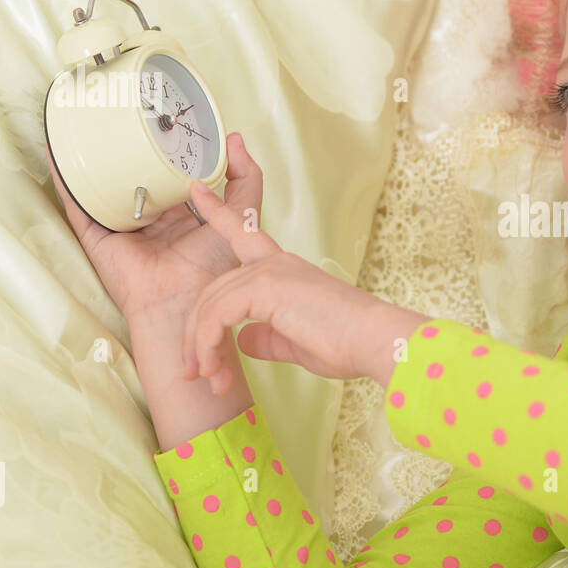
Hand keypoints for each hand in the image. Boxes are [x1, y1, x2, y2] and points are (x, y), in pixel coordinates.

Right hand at [47, 131, 262, 321]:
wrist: (181, 299)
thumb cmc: (214, 266)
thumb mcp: (242, 216)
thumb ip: (246, 180)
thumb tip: (236, 139)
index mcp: (182, 210)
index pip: (171, 170)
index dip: (169, 145)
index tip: (166, 115)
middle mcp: (150, 215)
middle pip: (135, 172)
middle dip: (130, 144)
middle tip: (125, 108)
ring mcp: (121, 223)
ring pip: (103, 182)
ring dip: (91, 156)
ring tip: (85, 120)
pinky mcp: (96, 234)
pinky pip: (76, 201)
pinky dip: (65, 177)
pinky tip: (57, 150)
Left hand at [179, 178, 390, 391]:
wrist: (373, 340)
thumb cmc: (347, 343)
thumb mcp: (296, 341)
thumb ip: (266, 337)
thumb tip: (243, 340)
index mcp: (284, 269)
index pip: (243, 234)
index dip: (217, 211)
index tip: (195, 189)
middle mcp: (273, 263)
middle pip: (213, 288)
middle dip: (195, 332)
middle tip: (194, 372)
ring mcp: (268, 272)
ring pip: (210, 304)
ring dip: (200, 346)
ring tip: (204, 378)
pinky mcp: (264, 287)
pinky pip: (216, 315)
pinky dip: (208, 344)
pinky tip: (215, 369)